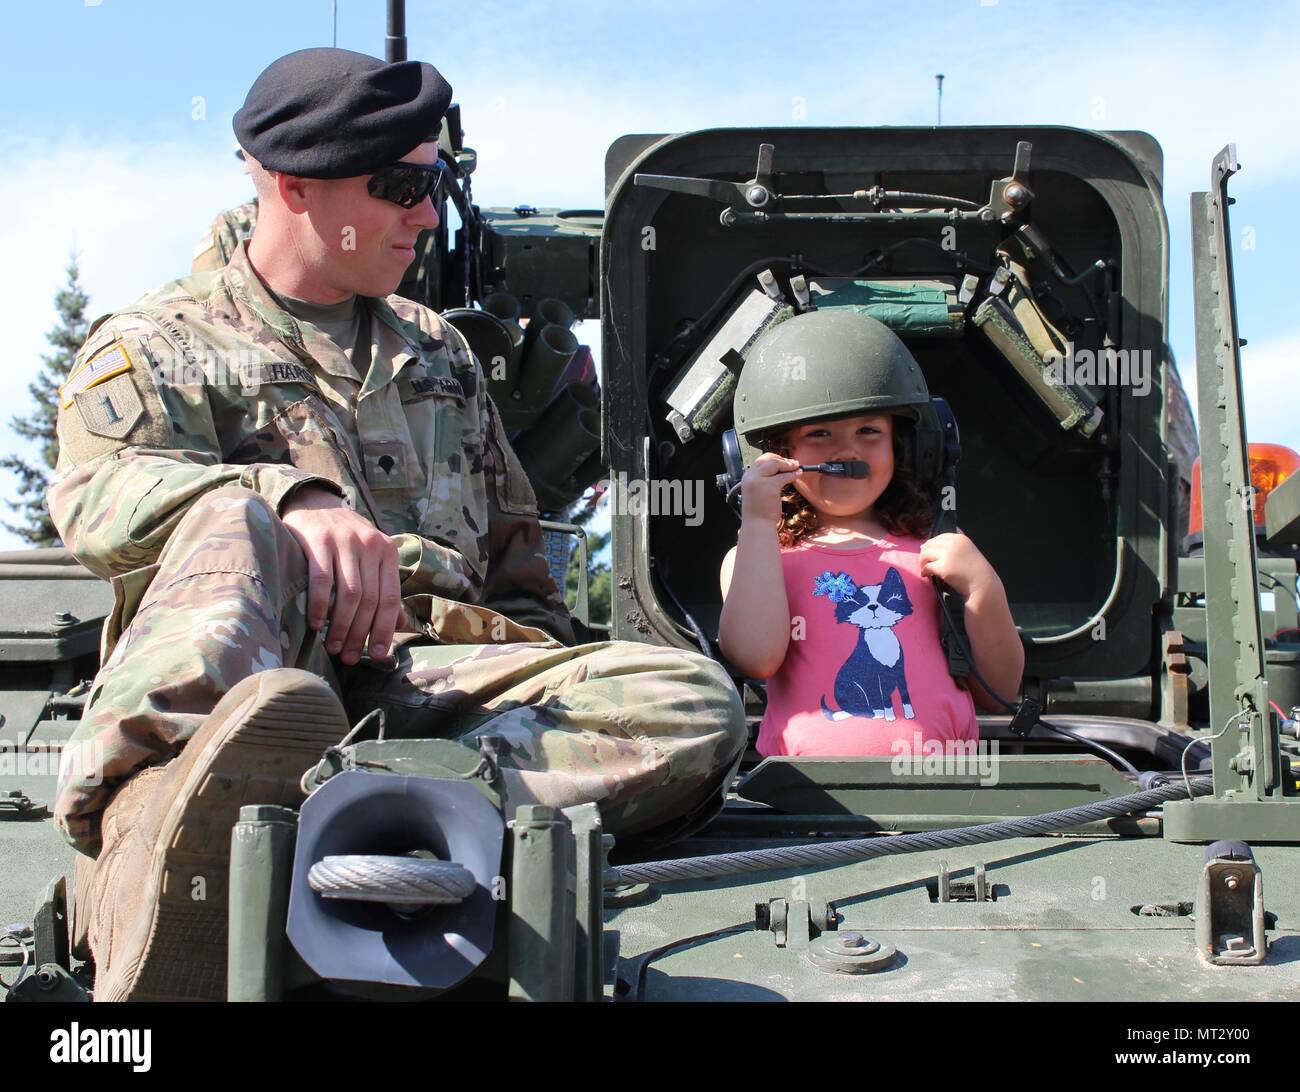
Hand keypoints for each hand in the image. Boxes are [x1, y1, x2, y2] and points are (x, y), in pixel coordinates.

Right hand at [280, 486, 400, 664]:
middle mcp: (369, 545)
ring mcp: (344, 541)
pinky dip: (321, 606)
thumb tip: (398, 625)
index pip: (390, 598)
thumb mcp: (370, 557)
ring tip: (332, 647)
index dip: (384, 629)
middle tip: (348, 657)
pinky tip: (316, 624)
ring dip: (341, 627)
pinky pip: (322, 581)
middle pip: (369, 600)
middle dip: (359, 634)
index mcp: (387, 552)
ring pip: (348, 594)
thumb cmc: (345, 540)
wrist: (315, 504)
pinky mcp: (318, 541)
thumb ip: (383, 587)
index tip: (377, 655)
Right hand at [740, 452, 801, 526]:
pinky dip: (793, 474)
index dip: (774, 459)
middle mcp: (750, 476)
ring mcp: (759, 481)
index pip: (760, 461)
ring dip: (788, 464)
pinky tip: (798, 474)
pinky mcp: (769, 486)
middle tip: (793, 463)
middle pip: (768, 459)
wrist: (757, 525)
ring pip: (776, 464)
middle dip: (782, 459)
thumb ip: (763, 480)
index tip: (784, 462)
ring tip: (797, 467)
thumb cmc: (759, 511)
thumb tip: (779, 470)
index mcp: (747, 477)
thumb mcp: (758, 491)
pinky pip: (784, 476)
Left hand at [917, 532, 1001, 600]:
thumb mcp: (968, 550)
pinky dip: (924, 571)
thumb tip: (928, 544)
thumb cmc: (975, 570)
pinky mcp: (944, 568)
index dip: (931, 545)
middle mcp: (953, 544)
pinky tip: (926, 575)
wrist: (983, 584)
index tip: (929, 554)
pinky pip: (927, 566)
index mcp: (960, 538)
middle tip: (924, 562)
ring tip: (924, 569)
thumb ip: (953, 546)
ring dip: (922, 562)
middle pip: (929, 544)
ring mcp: (948, 555)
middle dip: (924, 553)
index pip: (939, 537)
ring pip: (925, 554)